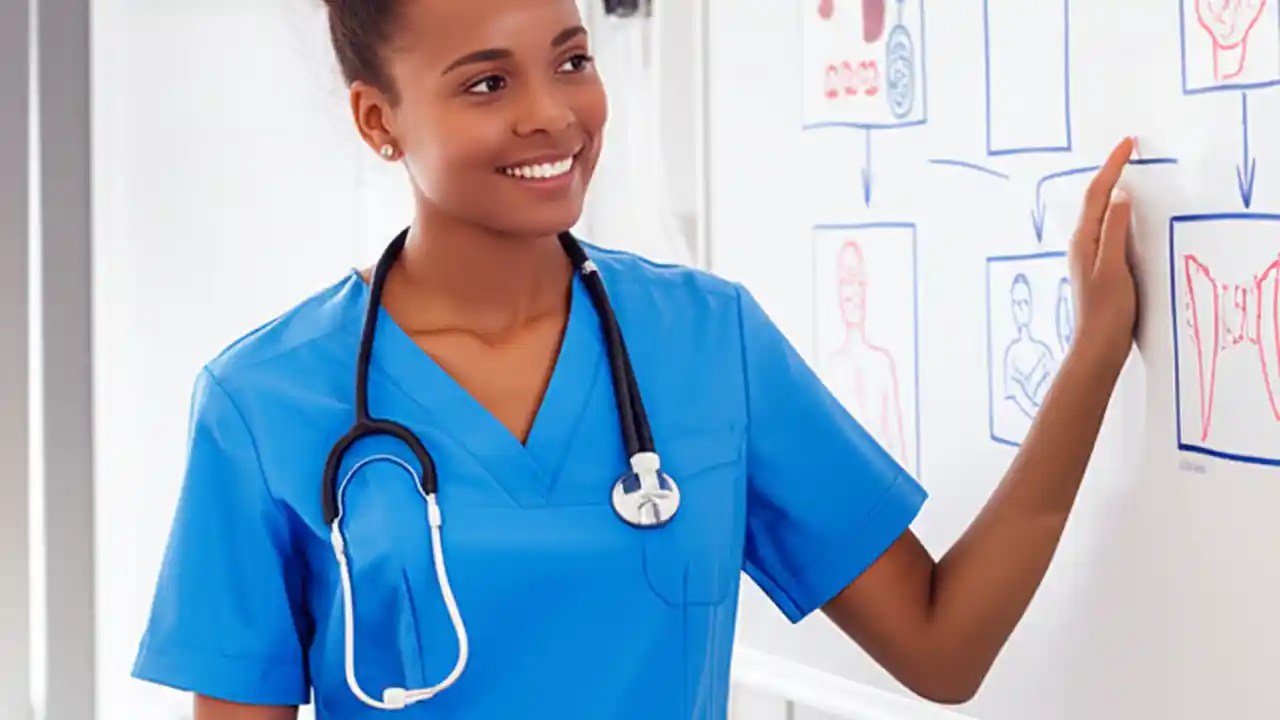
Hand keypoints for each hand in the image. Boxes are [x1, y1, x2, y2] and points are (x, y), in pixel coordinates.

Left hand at [1067, 137, 1136, 374]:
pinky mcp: (1099, 267)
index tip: (1126, 144)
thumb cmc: (1106, 312)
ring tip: (1124, 170)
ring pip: (1100, 213)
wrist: (1098, 346)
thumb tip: (1118, 194)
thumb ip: (1115, 230)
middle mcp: (1082, 244)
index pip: (1099, 193)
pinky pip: (1107, 228)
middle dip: (1110, 171)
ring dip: (1112, 190)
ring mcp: (1089, 256)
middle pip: (1096, 198)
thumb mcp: (1114, 267)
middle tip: (1127, 149)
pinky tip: (1124, 214)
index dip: (1113, 166)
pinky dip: (1116, 212)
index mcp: (1085, 240)